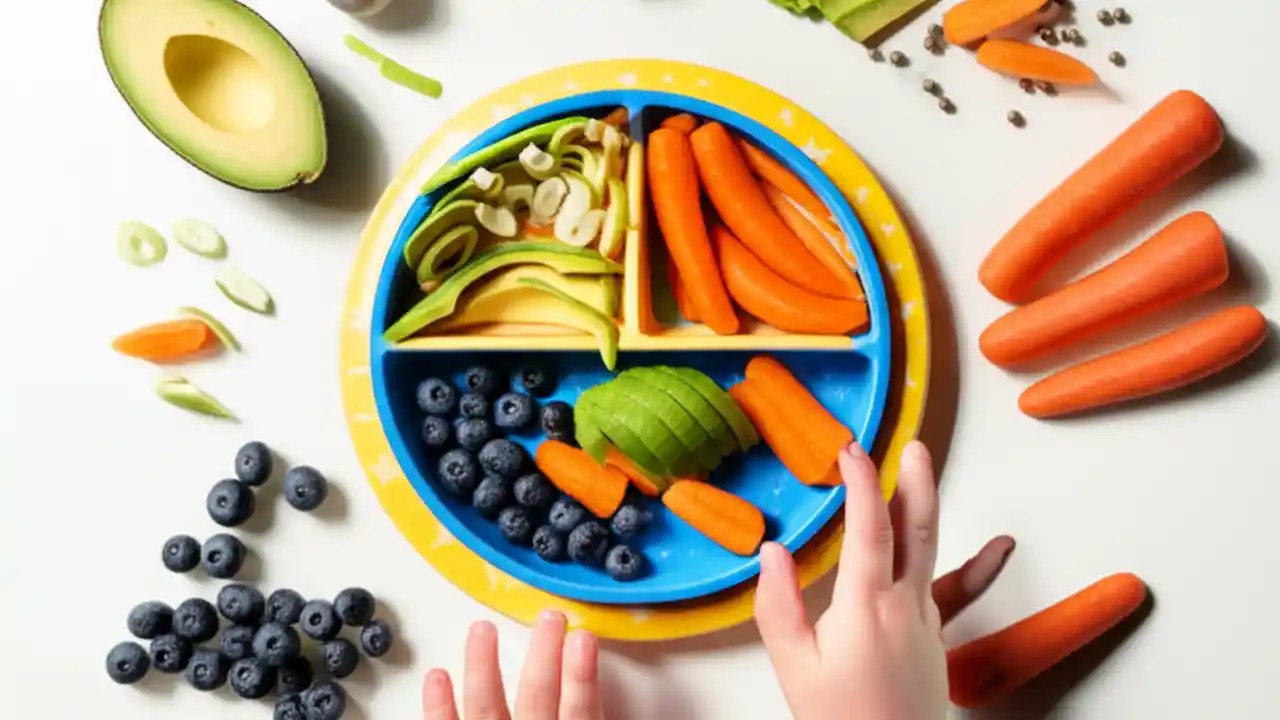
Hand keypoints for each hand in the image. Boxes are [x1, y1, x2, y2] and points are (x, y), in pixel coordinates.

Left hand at [422, 613, 603, 719]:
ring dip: (483, 665)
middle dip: (543, 654)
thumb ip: (600, 714)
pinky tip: (437, 676)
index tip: (584, 637)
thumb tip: (627, 706)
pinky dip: (438, 705)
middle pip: (537, 697)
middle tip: (550, 616)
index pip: (581, 712)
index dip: (582, 674)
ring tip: (482, 628)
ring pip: (486, 707)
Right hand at [754, 440, 1013, 719]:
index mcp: (867, 606)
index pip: (869, 528)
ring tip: (925, 470)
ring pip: (933, 550)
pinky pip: (958, 591)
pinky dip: (980, 565)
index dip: (862, 482)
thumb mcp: (793, 666)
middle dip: (912, 481)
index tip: (850, 450)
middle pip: (916, 529)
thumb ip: (778, 605)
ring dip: (927, 505)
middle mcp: (906, 605)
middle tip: (910, 445)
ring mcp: (927, 621)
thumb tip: (773, 553)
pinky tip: (1001, 546)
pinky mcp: (936, 638)